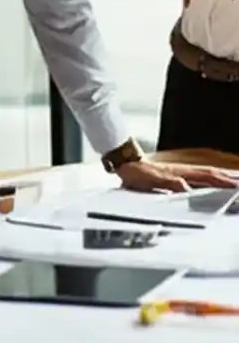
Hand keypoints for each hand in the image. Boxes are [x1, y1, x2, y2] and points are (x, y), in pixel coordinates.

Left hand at [116, 161, 237, 192]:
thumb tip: (186, 188)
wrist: (124, 162)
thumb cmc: (136, 171)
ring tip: (236, 180)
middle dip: (230, 178)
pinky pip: (200, 176)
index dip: (225, 181)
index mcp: (183, 173)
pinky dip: (211, 178)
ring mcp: (182, 171)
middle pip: (213, 173)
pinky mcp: (176, 174)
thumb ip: (169, 183)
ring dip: (223, 177)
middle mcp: (185, 171)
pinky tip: (212, 181)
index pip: (209, 177)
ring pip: (208, 174)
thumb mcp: (151, 179)